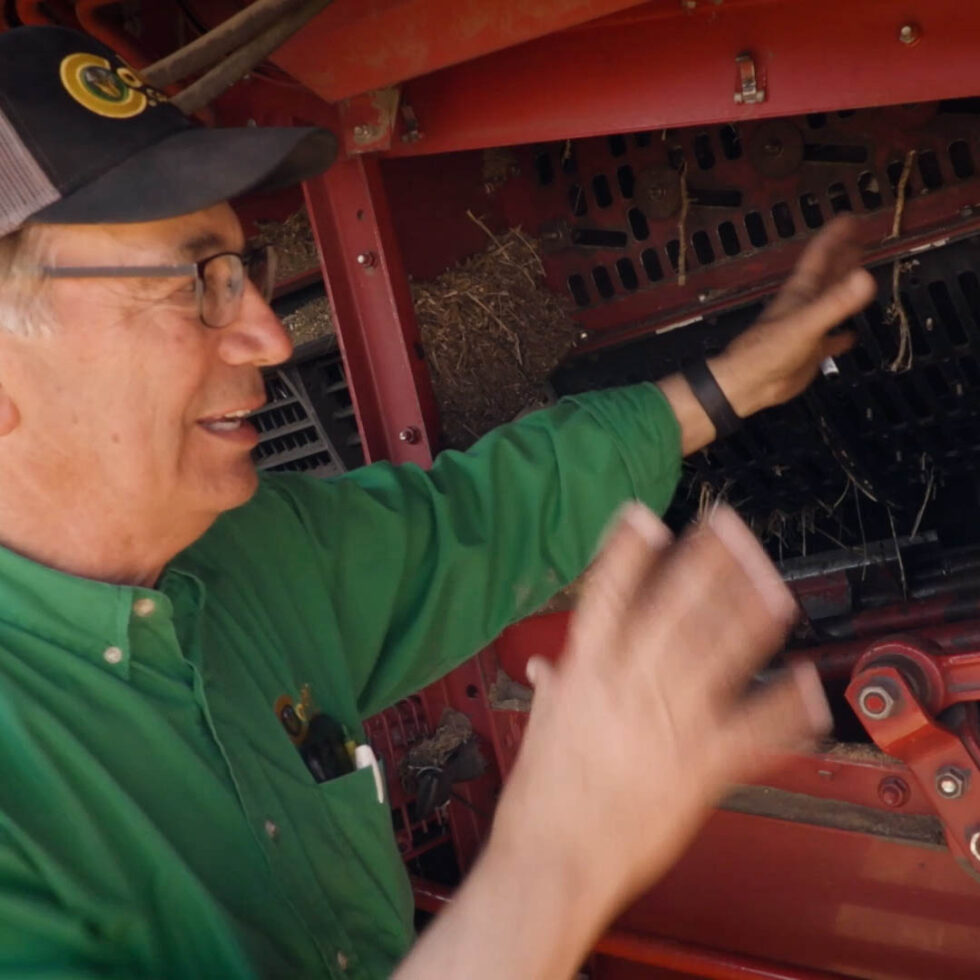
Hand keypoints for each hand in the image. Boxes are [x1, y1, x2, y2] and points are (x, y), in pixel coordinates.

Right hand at [490, 503, 831, 924]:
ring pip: (716, 656)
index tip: (645, 515)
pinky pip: (748, 733)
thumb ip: (554, 687)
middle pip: (674, 610)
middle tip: (729, 525)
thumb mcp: (541, 729)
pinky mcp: (696, 768)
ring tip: (773, 583)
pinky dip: (781, 709)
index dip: (627, 552)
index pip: (606, 597)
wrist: (551, 862)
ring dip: (749, 616)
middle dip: (705, 563)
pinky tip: (803, 684)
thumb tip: (547, 665)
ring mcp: (666, 725)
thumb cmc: (539, 799)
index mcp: (586, 672)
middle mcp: (628, 687)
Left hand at [710, 215, 876, 416]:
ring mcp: (807, 328)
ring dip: (845, 290)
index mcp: (800, 293)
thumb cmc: (766, 352)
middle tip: (861, 237)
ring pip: (830, 303)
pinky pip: (830, 341)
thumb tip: (866, 277)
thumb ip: (835, 303)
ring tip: (862, 274)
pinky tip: (852, 336)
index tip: (850, 217)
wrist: (748, 385)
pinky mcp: (810, 352)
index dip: (834, 236)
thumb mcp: (805, 324)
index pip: (819, 256)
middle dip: (844, 255)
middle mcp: (804, 306)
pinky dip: (841, 338)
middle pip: (827, 274)